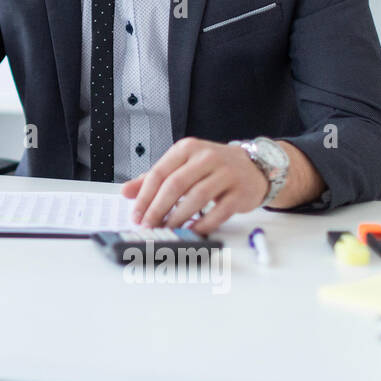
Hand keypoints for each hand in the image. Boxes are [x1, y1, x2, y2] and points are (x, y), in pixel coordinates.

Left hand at [120, 137, 268, 233]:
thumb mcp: (182, 165)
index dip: (144, 197)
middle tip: (148, 226)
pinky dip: (203, 224)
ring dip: (178, 218)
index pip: (159, 173)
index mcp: (187, 148)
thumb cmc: (212, 168)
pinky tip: (192, 231)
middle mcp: (206, 157)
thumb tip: (125, 192)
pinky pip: (218, 212)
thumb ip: (154, 178)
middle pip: (175, 185)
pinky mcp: (240, 192)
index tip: (136, 215)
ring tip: (167, 230)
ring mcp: (226, 174)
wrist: (254, 167)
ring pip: (196, 198)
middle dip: (158, 209)